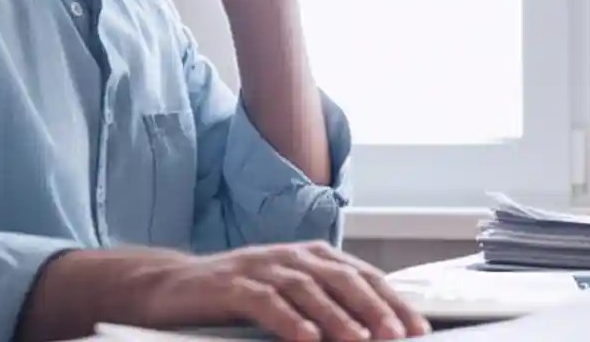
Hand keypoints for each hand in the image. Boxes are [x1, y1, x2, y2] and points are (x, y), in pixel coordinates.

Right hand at [138, 241, 431, 340]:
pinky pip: (264, 302)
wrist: (173, 287)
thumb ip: (326, 303)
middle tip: (397, 334)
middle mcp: (289, 255)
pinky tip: (307, 339)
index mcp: (310, 255)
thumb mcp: (288, 293)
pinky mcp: (230, 285)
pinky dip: (288, 320)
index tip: (417, 326)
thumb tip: (373, 328)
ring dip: (336, 316)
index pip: (361, 275)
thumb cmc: (238, 294)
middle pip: (340, 278)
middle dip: (372, 306)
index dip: (391, 299)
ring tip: (360, 341)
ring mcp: (260, 267)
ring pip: (307, 289)